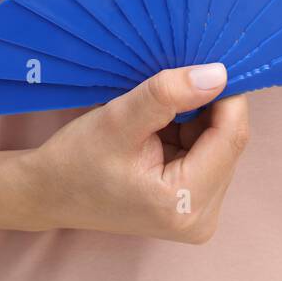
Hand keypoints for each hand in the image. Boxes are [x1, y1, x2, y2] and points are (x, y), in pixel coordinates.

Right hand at [20, 63, 249, 242]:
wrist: (49, 193)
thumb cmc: (77, 160)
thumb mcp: (119, 119)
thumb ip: (168, 95)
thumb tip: (218, 74)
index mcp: (185, 204)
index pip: (231, 136)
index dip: (226, 95)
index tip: (209, 62)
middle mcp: (202, 219)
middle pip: (228, 143)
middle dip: (206, 109)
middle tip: (171, 88)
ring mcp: (199, 215)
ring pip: (219, 146)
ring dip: (196, 121)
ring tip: (155, 118)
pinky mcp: (193, 206)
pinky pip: (207, 156)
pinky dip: (189, 134)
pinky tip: (158, 132)